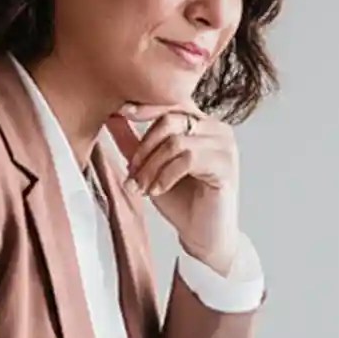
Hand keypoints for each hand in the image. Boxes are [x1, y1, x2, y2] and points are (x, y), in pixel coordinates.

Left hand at [105, 102, 240, 275]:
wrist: (203, 236)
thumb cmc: (182, 202)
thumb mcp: (151, 166)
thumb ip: (135, 140)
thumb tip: (112, 114)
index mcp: (202, 124)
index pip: (173, 101)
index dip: (146, 105)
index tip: (120, 111)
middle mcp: (218, 129)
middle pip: (171, 118)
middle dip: (144, 148)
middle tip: (132, 174)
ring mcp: (225, 146)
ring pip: (176, 141)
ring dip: (152, 166)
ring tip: (142, 187)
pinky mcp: (226, 166)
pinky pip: (187, 159)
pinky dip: (165, 175)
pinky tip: (158, 191)